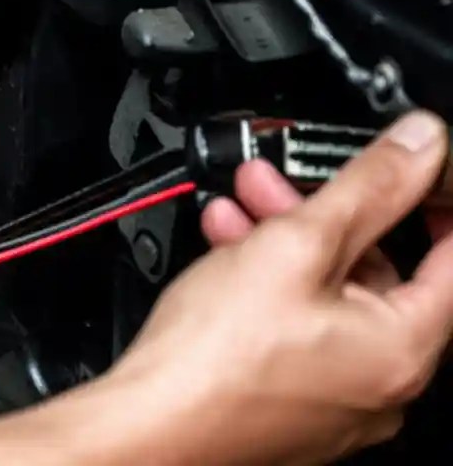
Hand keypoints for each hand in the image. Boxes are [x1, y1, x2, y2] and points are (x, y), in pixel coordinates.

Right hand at [106, 110, 452, 463]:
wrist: (146, 425)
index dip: (433, 199)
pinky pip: (300, 335)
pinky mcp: (290, 409)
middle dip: (327, 215)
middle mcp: (382, 384)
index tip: (409, 168)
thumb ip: (365, 188)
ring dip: (288, 245)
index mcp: (403, 348)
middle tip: (289, 179)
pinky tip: (227, 258)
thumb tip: (419, 146)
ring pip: (330, 302)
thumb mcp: (293, 245)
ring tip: (241, 211)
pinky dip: (271, 289)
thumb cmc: (213, 359)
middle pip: (377, 275)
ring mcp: (336, 403)